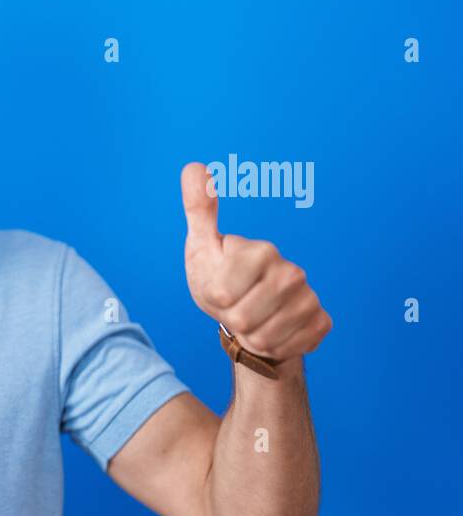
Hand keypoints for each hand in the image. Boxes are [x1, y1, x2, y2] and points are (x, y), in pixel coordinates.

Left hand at [180, 161, 331, 361]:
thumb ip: (199, 209)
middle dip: (230, 319)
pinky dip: (273, 348)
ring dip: (250, 336)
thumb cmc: (220, 279)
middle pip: (242, 318)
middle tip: (234, 307)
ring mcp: (309, 299)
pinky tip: (272, 332)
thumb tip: (193, 166)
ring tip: (250, 319)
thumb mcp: (202, 247)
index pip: (223, 294)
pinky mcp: (320, 323)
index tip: (221, 289)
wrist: (250, 315)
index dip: (215, 299)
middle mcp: (291, 273)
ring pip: (264, 337)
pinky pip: (288, 349)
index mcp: (260, 252)